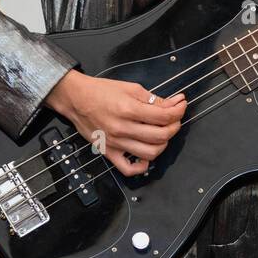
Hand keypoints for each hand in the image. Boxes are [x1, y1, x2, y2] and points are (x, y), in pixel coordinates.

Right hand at [44, 69, 187, 176]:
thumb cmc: (100, 91)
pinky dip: (141, 166)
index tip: (181, 105)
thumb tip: (173, 104)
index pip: (163, 116)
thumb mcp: (130, 88)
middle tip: (175, 119)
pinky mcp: (109, 152)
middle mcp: (122, 129)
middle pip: (160, 136)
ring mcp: (115, 143)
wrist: (75, 99)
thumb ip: (153, 99)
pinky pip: (128, 169)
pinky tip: (146, 156)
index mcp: (128, 109)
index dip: (178, 110)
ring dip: (163, 144)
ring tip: (163, 134)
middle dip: (174, 126)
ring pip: (150, 153)